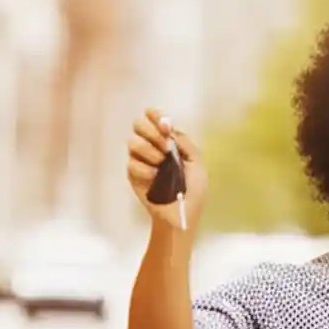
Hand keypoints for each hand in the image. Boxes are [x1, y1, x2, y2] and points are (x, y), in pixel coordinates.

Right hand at [127, 108, 208, 228]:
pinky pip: (131, 164)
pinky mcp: (133, 176)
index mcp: (169, 143)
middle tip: (164, 146)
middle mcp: (152, 148)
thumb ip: (185, 143)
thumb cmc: (193, 191)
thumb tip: (170, 128)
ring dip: (149, 151)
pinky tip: (154, 178)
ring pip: (133, 143)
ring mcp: (141, 161)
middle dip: (151, 132)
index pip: (157, 122)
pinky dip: (144, 170)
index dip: (154, 115)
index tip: (153, 114)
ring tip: (161, 164)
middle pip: (139, 126)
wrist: (182, 214)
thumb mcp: (196, 164)